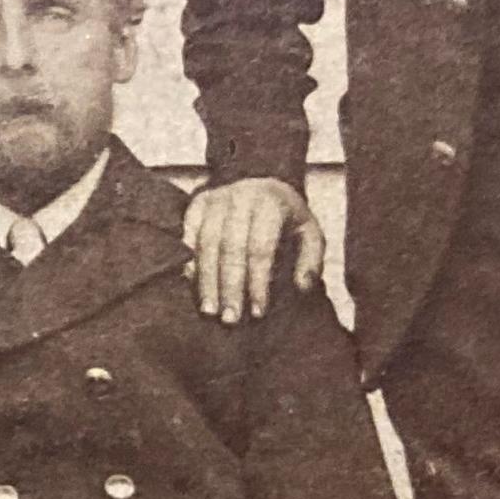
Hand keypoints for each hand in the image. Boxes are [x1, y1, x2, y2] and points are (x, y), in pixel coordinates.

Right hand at [184, 178, 322, 324]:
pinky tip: (190, 282)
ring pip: (206, 243)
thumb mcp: (309, 231)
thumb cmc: (286, 216)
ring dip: (206, 280)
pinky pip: (188, 233)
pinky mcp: (198, 204)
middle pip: (230, 248)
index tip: (257, 312)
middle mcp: (241, 198)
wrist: (260, 179)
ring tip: (209, 309)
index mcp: (271, 204)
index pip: (260, 248)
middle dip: (230, 286)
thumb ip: (311, 260)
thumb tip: (301, 287)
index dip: (257, 282)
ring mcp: (216, 199)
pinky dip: (188, 258)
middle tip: (229, 318)